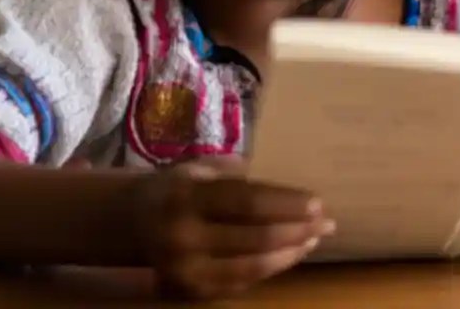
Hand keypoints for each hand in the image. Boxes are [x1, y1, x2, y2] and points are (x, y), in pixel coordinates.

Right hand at [131, 155, 332, 299]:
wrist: (131, 223)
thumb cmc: (175, 188)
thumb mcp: (196, 168)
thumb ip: (234, 172)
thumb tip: (279, 180)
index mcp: (187, 198)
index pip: (247, 202)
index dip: (286, 204)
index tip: (317, 202)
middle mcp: (185, 237)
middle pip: (255, 237)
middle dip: (298, 230)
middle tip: (328, 222)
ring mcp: (187, 270)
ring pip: (252, 267)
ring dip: (290, 253)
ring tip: (315, 239)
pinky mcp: (192, 291)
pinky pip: (241, 282)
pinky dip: (270, 268)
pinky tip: (290, 254)